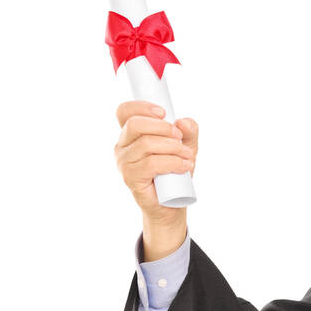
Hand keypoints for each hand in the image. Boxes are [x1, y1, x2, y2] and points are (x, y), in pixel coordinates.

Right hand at [113, 100, 197, 254]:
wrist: (173, 203)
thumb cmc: (174, 172)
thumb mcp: (185, 147)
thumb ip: (188, 132)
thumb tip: (184, 122)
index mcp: (130, 135)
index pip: (124, 112)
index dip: (141, 107)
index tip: (164, 113)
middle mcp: (122, 146)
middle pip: (135, 125)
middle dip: (162, 127)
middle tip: (180, 137)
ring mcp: (124, 162)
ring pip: (146, 144)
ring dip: (172, 147)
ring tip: (188, 157)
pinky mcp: (130, 178)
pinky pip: (151, 164)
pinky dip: (172, 162)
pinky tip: (184, 166)